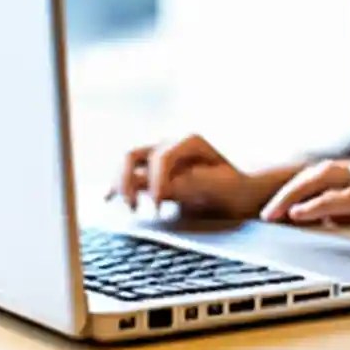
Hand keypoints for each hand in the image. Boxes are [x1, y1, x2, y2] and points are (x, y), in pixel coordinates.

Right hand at [106, 134, 263, 218]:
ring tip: (130, 208)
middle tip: (134, 207)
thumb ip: (197, 183)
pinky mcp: (153, 170)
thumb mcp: (224, 185)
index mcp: (189, 141)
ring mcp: (158, 154)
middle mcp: (169, 142)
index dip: (155, 181)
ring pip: (127, 162)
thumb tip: (168, 186)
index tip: (157, 206)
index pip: (160, 157)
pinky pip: (130, 172)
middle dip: (128, 180)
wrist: (241, 188)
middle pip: (134, 153)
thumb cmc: (236, 186)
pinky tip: (108, 198)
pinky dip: (118, 185)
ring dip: (121, 184)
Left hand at [257, 151, 349, 238]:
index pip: (332, 170)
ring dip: (293, 194)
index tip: (283, 203)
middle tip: (269, 211)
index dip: (302, 185)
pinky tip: (299, 215)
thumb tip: (329, 216)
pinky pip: (345, 198)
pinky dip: (316, 205)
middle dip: (291, 189)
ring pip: (327, 176)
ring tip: (274, 213)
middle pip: (324, 170)